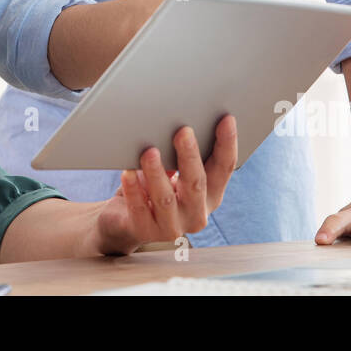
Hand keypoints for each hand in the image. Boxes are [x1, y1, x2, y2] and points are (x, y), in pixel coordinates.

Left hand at [91, 115, 237, 255]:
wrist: (124, 221)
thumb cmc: (152, 187)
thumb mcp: (172, 171)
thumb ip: (180, 156)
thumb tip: (180, 128)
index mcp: (210, 195)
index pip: (224, 169)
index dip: (227, 144)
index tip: (227, 119)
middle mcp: (196, 214)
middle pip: (196, 183)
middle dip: (190, 156)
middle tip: (183, 131)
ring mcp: (172, 227)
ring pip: (166, 198)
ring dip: (157, 173)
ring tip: (149, 152)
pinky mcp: (145, 231)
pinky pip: (139, 209)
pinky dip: (133, 189)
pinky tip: (127, 173)